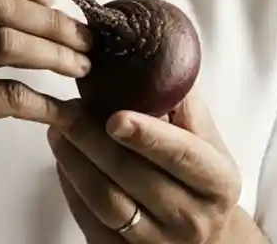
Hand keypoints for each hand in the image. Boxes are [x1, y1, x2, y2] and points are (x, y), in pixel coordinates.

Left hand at [48, 92, 254, 242]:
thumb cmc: (199, 173)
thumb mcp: (206, 138)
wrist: (204, 235)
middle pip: (133, 178)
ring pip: (106, 202)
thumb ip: (183, 101)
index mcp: (218, 182)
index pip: (182, 156)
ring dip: (75, 161)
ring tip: (58, 127)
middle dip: (93, 140)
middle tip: (66, 108)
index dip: (148, 136)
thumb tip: (154, 51)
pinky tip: (62, 159)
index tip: (115, 116)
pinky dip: (70, 187)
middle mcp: (193, 219)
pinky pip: (90, 222)